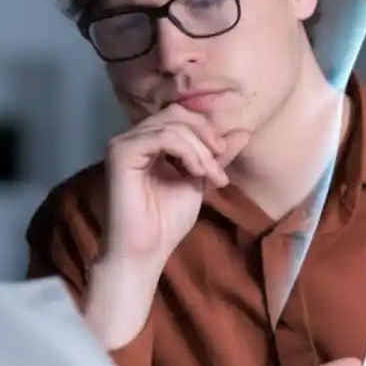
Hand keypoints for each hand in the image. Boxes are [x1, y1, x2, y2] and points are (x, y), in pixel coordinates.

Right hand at [104, 104, 249, 268]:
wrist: (147, 251)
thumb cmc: (167, 221)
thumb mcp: (200, 180)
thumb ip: (216, 156)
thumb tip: (244, 131)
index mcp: (149, 142)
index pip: (181, 117)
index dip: (206, 132)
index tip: (222, 160)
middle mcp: (134, 137)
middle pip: (177, 115)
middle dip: (205, 137)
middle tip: (218, 167)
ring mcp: (124, 142)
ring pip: (173, 125)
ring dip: (200, 150)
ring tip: (209, 176)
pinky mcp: (121, 152)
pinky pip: (162, 137)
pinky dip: (187, 151)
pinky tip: (195, 172)